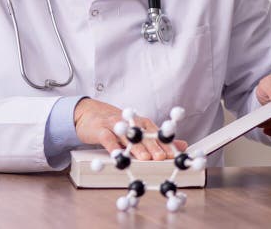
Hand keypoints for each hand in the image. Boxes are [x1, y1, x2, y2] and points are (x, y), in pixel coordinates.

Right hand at [73, 98, 187, 160]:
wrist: (87, 113)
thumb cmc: (114, 124)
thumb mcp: (137, 129)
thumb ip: (158, 138)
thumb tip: (182, 145)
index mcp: (140, 123)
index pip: (156, 133)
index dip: (166, 143)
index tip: (176, 154)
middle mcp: (130, 123)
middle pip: (143, 134)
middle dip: (154, 146)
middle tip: (162, 157)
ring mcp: (114, 125)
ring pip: (127, 136)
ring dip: (136, 147)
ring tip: (144, 158)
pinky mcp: (100, 129)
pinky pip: (107, 138)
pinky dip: (112, 147)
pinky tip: (117, 155)